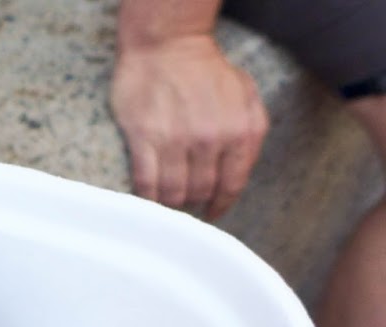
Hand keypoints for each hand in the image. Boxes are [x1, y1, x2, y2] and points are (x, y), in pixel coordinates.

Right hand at [111, 33, 268, 218]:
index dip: (222, 204)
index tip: (213, 212)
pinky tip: (148, 196)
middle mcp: (209, 139)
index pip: (232, 184)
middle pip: (200, 191)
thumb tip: (241, 167)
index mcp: (239, 130)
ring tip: (168, 198)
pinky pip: (146, 182)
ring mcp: (175, 140)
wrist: (168, 45)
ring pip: (173, 192)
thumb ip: (251, 130)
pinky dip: (147, 196)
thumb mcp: (247, 94)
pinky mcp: (144, 138)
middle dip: (194, 200)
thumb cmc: (206, 70)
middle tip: (187, 200)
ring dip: (170, 202)